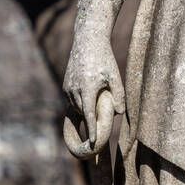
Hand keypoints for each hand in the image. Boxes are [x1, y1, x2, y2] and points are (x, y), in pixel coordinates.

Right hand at [63, 38, 124, 152]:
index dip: (91, 130)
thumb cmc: (105, 58)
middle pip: (83, 112)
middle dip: (91, 120)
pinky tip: (89, 98)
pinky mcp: (65, 84)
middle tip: (102, 124)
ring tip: (96, 105)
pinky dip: (81, 103)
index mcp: (87, 87)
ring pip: (77, 107)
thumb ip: (119, 95)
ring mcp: (68, 87)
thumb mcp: (115, 76)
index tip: (93, 143)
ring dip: (86, 110)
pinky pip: (73, 100)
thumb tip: (119, 113)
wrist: (88, 41)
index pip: (88, 115)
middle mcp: (74, 89)